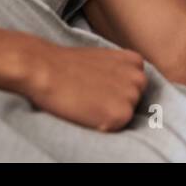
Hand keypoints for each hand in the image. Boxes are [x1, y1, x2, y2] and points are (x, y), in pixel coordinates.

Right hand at [22, 40, 148, 130]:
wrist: (46, 69)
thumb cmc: (69, 65)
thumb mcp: (105, 59)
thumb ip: (120, 71)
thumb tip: (123, 87)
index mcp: (135, 62)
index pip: (134, 86)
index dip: (115, 90)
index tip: (98, 86)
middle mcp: (139, 78)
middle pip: (133, 101)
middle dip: (116, 101)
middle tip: (91, 94)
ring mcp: (131, 96)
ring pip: (125, 114)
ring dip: (109, 112)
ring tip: (88, 100)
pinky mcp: (121, 114)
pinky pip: (116, 126)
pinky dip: (101, 123)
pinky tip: (86, 109)